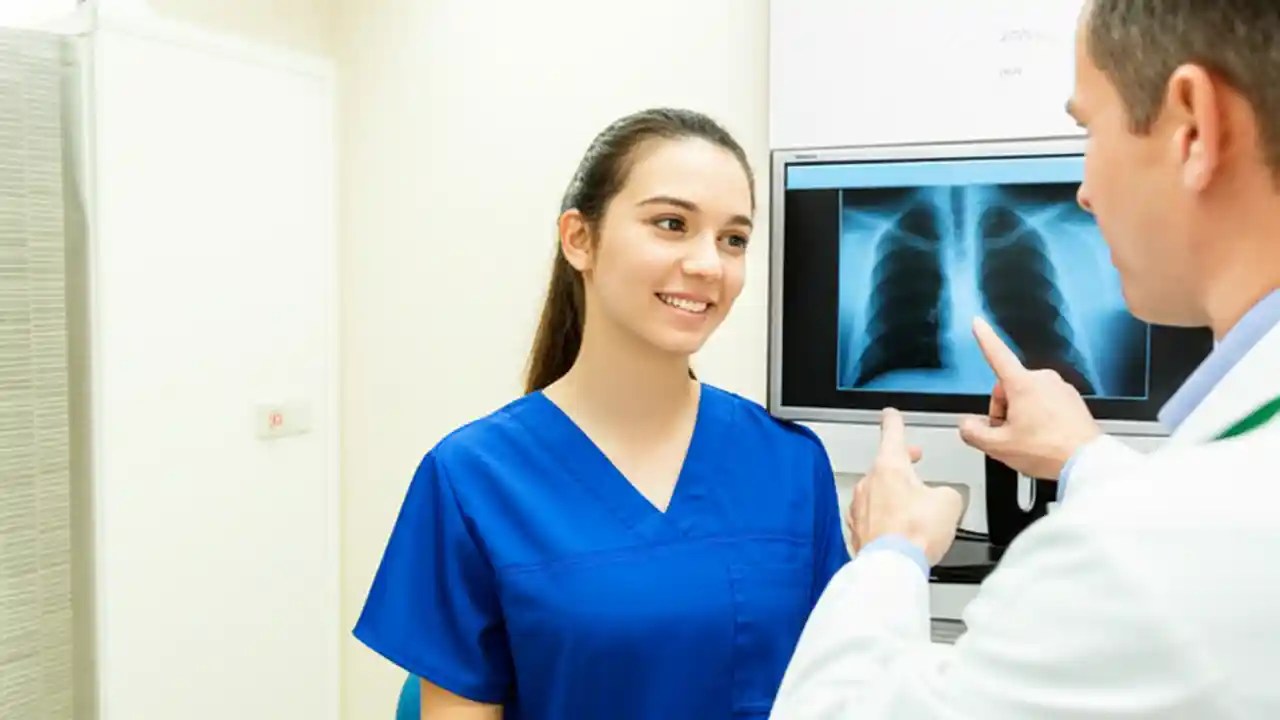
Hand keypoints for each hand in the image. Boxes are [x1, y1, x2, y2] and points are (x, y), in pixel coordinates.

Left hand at [849, 408, 963, 565]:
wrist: (893, 567)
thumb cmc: (914, 533)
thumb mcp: (949, 502)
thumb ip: (947, 492)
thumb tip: (942, 499)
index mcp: (889, 466)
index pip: (892, 433)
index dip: (894, 421)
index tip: (891, 414)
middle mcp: (869, 483)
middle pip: (886, 464)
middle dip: (902, 462)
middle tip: (915, 460)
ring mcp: (859, 507)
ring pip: (879, 492)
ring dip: (895, 495)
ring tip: (915, 509)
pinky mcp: (857, 529)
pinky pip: (873, 516)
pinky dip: (886, 518)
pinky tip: (901, 530)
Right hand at [958, 317, 1102, 478]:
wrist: (1086, 462)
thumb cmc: (1049, 451)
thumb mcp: (999, 447)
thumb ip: (973, 433)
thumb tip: (968, 425)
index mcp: (1023, 385)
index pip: (997, 354)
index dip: (984, 338)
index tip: (978, 323)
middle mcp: (1043, 380)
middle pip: (1008, 387)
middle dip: (1003, 409)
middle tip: (1008, 433)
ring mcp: (1060, 389)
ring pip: (1027, 396)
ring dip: (1021, 414)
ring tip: (1029, 439)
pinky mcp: (1072, 400)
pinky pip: (1046, 402)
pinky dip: (1040, 417)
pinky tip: (1043, 438)